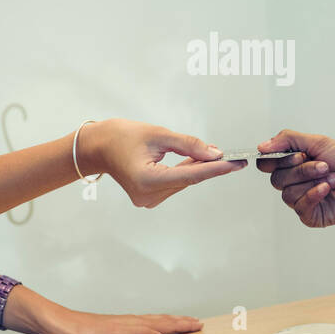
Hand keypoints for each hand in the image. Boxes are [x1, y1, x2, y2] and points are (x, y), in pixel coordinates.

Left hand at [44, 306, 202, 333]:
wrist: (62, 326)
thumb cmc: (85, 332)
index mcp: (135, 323)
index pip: (165, 323)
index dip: (182, 325)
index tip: (199, 324)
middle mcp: (132, 322)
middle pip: (162, 320)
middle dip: (180, 322)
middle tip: (197, 322)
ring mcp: (124, 325)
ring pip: (153, 322)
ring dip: (168, 323)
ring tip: (178, 324)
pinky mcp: (115, 331)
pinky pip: (142, 327)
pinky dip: (153, 328)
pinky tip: (148, 332)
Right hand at [83, 119, 245, 207]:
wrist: (98, 146)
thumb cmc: (122, 136)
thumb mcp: (158, 134)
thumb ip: (188, 144)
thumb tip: (215, 153)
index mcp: (147, 180)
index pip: (190, 176)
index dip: (216, 169)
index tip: (236, 164)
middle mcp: (147, 195)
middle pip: (188, 180)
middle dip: (210, 167)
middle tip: (233, 156)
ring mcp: (147, 199)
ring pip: (183, 183)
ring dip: (198, 169)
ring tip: (214, 155)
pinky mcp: (149, 197)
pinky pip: (174, 184)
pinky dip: (186, 172)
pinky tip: (197, 161)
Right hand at [255, 129, 334, 227]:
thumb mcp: (320, 142)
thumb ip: (289, 140)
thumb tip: (261, 146)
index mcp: (296, 164)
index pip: (268, 163)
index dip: (278, 159)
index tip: (298, 155)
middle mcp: (297, 182)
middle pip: (276, 178)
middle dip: (301, 170)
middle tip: (324, 165)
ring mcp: (303, 200)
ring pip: (286, 193)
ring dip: (312, 181)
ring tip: (333, 178)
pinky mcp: (311, 216)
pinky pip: (300, 207)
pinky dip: (314, 195)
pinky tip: (328, 189)